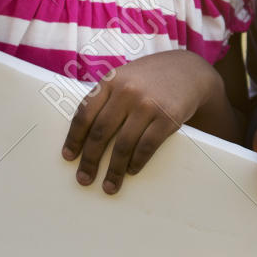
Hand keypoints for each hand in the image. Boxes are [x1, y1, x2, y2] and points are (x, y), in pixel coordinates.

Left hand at [62, 51, 217, 193]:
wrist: (188, 71)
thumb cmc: (149, 79)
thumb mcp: (124, 77)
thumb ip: (105, 98)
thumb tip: (83, 135)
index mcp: (111, 81)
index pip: (85, 114)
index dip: (74, 139)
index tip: (69, 158)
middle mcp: (127, 92)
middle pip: (101, 133)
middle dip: (90, 160)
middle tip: (84, 179)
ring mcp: (148, 104)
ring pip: (123, 144)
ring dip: (114, 170)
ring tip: (109, 186)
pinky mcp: (168, 117)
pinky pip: (147, 146)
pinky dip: (137, 162)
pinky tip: (131, 170)